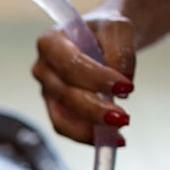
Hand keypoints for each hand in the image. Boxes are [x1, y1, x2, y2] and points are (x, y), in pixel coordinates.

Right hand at [32, 11, 136, 144]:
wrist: (103, 40)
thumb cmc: (106, 32)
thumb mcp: (119, 29)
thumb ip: (121, 51)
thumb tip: (122, 82)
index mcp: (50, 42)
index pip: (71, 65)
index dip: (97, 79)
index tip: (127, 87)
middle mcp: (42, 68)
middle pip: (65, 94)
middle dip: (95, 109)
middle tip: (124, 118)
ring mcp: (47, 92)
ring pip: (62, 118)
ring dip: (90, 130)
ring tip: (118, 135)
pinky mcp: (56, 109)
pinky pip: (67, 128)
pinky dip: (89, 137)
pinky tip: (113, 139)